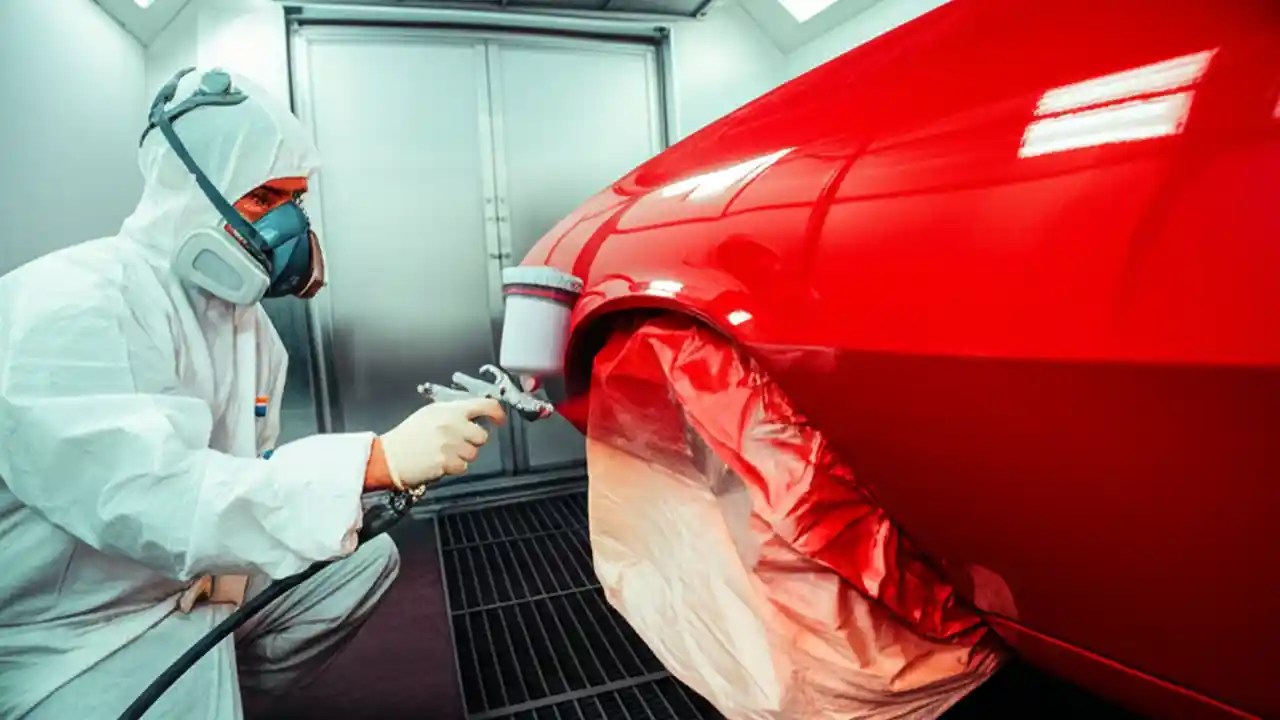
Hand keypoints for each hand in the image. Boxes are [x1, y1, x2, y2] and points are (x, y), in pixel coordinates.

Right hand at [379, 399, 506, 489]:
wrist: (389, 455)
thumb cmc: (408, 436)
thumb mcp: (430, 414)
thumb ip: (454, 412)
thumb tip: (475, 414)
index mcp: (449, 409)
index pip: (484, 405)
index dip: (497, 413)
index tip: (500, 420)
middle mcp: (452, 424)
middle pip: (482, 436)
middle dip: (472, 442)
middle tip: (455, 443)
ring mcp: (450, 443)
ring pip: (473, 453)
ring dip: (462, 456)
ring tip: (444, 453)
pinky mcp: (446, 462)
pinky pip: (463, 467)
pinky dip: (454, 467)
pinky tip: (440, 462)